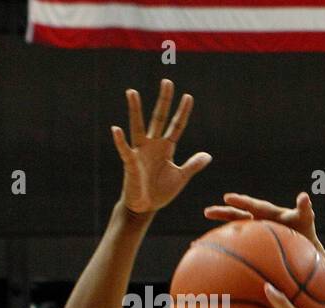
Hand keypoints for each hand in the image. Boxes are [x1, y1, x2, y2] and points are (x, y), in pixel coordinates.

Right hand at [112, 79, 211, 214]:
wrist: (145, 206)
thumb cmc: (160, 190)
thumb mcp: (180, 177)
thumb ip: (193, 165)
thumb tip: (208, 155)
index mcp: (166, 148)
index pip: (176, 126)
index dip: (182, 112)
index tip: (188, 96)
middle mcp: (152, 145)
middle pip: (159, 119)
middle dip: (163, 101)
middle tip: (167, 82)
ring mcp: (140, 152)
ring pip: (138, 127)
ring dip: (135, 110)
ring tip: (132, 92)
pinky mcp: (130, 163)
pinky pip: (125, 150)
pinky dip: (120, 141)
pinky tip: (117, 129)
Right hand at [204, 191, 318, 244]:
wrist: (303, 245)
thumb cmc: (305, 229)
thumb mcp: (306, 218)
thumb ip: (304, 208)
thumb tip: (305, 196)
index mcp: (268, 211)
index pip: (253, 205)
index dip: (241, 202)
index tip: (228, 198)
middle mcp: (258, 218)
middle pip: (238, 214)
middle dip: (224, 212)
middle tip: (208, 211)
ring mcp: (254, 229)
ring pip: (234, 226)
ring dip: (220, 224)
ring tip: (205, 226)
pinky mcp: (253, 241)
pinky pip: (237, 240)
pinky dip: (225, 242)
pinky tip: (210, 244)